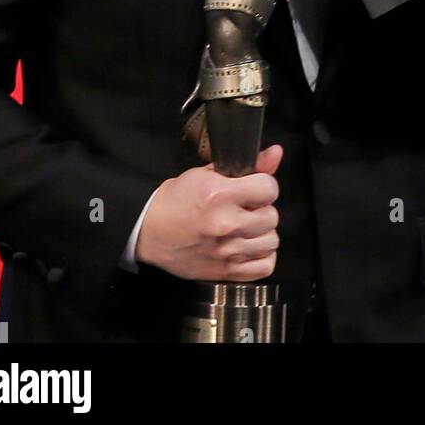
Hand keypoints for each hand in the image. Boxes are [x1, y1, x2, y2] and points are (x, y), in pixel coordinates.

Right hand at [136, 144, 282, 281]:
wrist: (149, 232)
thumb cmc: (175, 201)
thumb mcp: (206, 174)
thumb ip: (246, 166)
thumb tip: (276, 153)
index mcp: (220, 195)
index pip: (269, 188)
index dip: (264, 185)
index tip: (255, 188)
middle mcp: (226, 224)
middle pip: (272, 216)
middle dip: (262, 209)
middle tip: (247, 208)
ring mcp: (226, 251)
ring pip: (271, 241)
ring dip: (262, 233)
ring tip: (247, 227)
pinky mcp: (225, 271)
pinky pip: (264, 266)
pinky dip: (262, 256)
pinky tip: (250, 246)